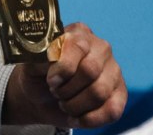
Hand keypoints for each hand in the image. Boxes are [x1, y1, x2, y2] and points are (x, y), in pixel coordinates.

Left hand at [3, 22, 126, 128]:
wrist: (40, 96)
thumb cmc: (37, 73)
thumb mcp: (32, 62)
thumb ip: (42, 57)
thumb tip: (52, 59)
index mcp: (78, 32)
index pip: (78, 46)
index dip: (64, 67)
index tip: (51, 81)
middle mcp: (100, 47)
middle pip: (90, 70)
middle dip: (68, 87)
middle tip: (55, 92)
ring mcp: (113, 71)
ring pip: (99, 92)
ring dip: (76, 104)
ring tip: (64, 103)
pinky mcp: (120, 95)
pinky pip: (112, 111)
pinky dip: (90, 119)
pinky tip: (76, 117)